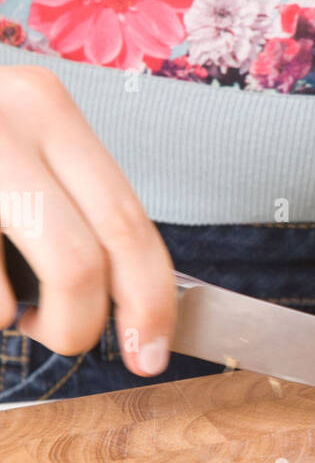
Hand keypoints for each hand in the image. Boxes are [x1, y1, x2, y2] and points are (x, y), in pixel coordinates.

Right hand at [0, 66, 175, 374]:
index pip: (128, 222)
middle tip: (66, 340)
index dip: (150, 302)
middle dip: (81, 327)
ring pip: (6, 302)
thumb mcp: (20, 147)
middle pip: (80, 264)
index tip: (152, 352)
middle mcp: (1, 123)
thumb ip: (70, 204)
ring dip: (9, 320)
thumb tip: (133, 301)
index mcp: (47, 110)